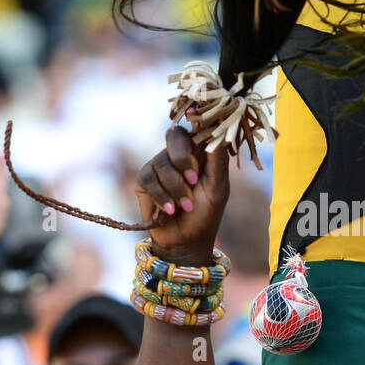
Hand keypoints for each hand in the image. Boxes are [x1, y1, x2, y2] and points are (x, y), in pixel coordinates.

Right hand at [136, 127, 229, 264]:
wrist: (186, 241)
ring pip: (161, 162)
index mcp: (199, 152)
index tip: (198, 124)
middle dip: (182, 158)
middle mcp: (178, 155)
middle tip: (193, 180)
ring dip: (175, 188)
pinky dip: (161, 195)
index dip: (195, 122)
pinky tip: (169, 210)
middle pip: (174, 136)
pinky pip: (149, 178)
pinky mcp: (145, 180)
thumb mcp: (218, 187)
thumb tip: (219, 129)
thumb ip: (217, 159)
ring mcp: (160, 165)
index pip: (196, 127)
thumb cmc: (206, 214)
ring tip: (185, 207)